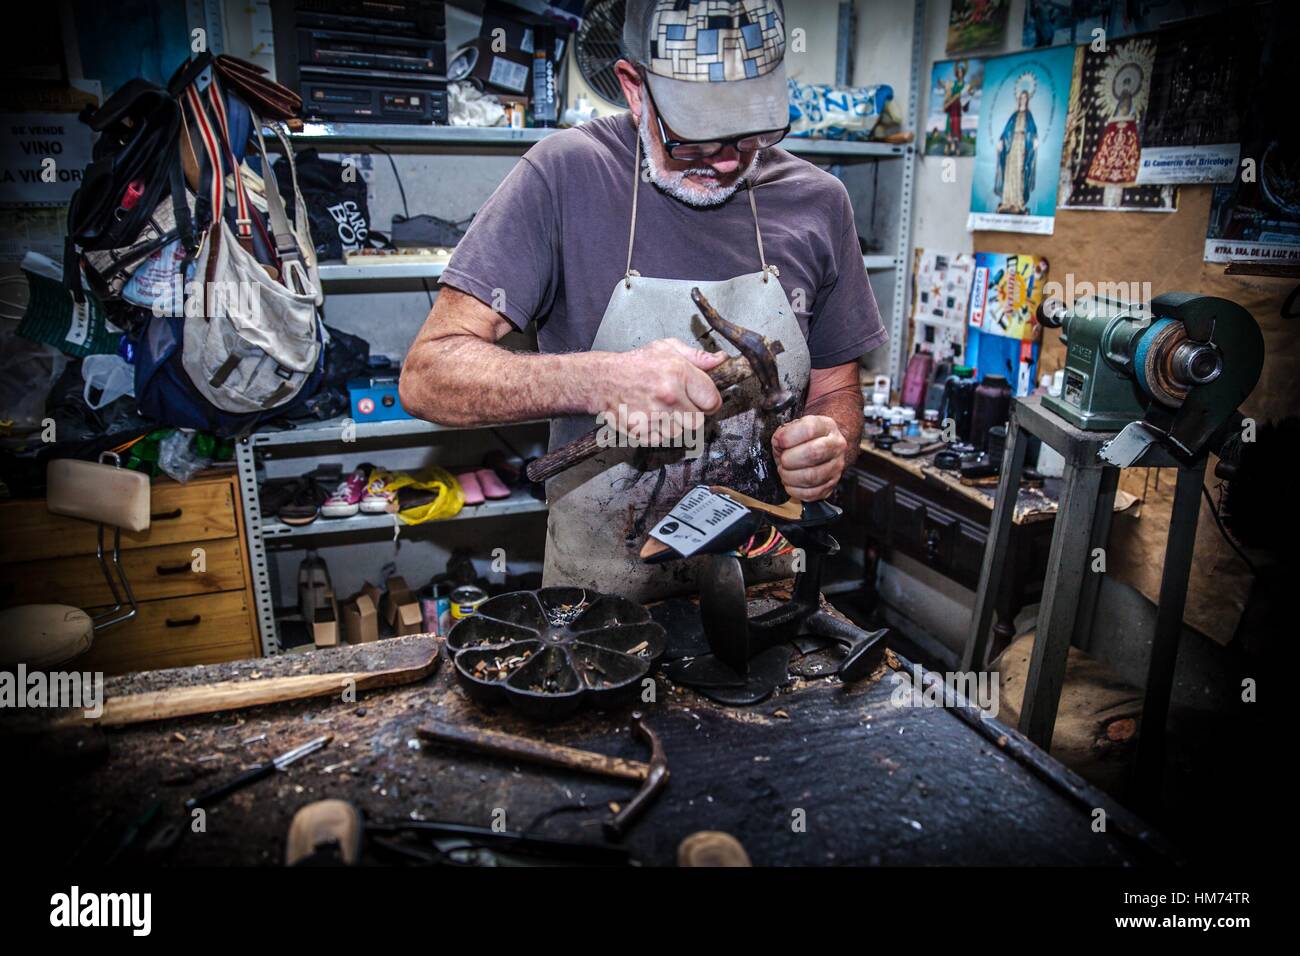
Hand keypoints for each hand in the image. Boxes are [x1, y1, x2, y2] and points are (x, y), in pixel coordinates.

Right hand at [594, 338, 725, 445]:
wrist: (602, 380)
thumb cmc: (635, 364)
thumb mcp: (666, 349)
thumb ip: (697, 357)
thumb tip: (721, 361)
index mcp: (679, 374)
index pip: (712, 400)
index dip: (709, 401)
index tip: (702, 400)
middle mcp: (669, 396)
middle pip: (698, 421)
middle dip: (692, 414)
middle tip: (680, 404)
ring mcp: (655, 416)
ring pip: (680, 432)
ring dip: (675, 424)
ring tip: (660, 408)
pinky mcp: (643, 432)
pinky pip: (663, 439)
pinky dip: (659, 432)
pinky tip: (650, 416)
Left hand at [772, 415, 847, 501]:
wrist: (822, 447)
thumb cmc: (804, 438)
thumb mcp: (794, 427)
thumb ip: (784, 433)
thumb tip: (778, 442)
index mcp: (826, 426)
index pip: (809, 429)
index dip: (789, 437)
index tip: (778, 442)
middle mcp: (836, 446)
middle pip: (814, 454)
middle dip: (789, 459)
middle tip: (782, 460)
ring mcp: (836, 467)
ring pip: (812, 477)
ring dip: (790, 476)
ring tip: (784, 471)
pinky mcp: (831, 485)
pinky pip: (812, 493)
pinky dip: (795, 490)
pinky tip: (790, 483)